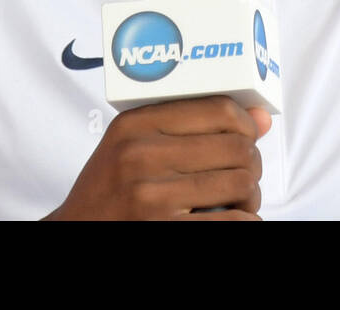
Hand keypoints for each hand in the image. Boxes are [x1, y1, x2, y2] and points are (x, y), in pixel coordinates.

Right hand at [41, 96, 271, 219]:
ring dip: (251, 196)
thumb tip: (262, 117)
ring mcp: (151, 197)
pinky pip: (234, 222)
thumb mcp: (134, 145)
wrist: (76, 230)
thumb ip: (192, 126)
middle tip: (245, 174)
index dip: (246, 123)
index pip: (218, 109)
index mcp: (135, 125)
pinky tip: (233, 220)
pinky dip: (245, 222)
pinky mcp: (163, 230)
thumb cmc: (111, 189)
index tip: (249, 135)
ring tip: (239, 201)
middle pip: (237, 147)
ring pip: (241, 184)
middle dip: (252, 163)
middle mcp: (141, 156)